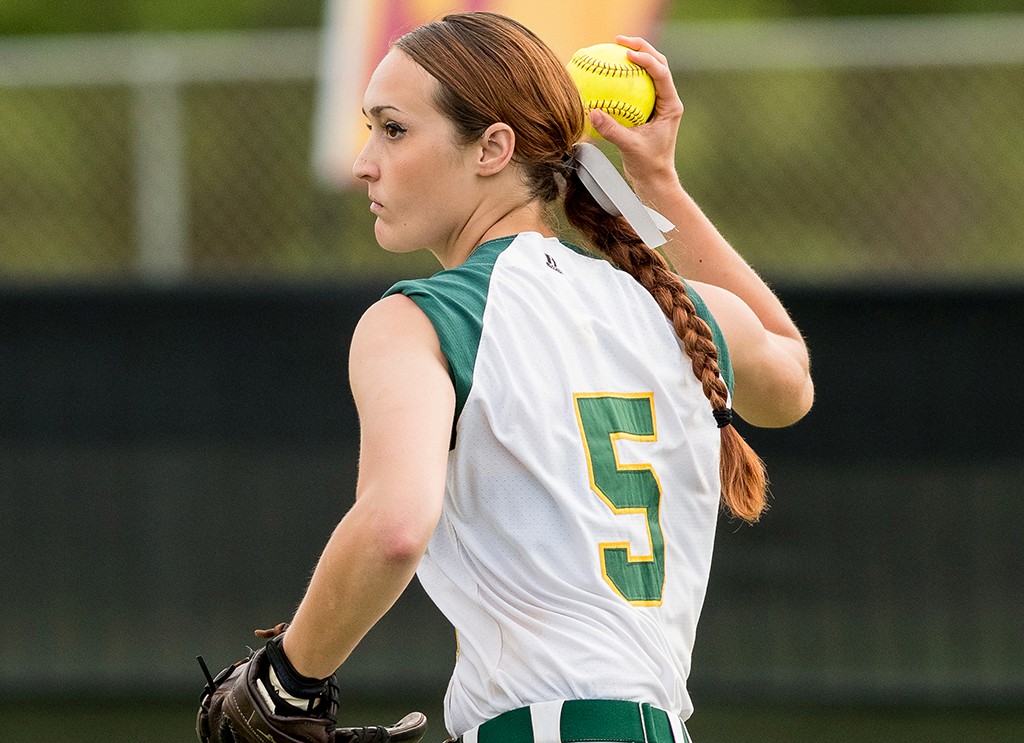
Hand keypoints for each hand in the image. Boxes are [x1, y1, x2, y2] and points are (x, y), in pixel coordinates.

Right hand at [588, 36, 683, 194]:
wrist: (653, 177)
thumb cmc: (647, 164)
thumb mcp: (630, 147)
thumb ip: (612, 130)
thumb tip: (592, 113)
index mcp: (670, 105)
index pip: (661, 74)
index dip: (646, 60)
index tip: (627, 55)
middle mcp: (666, 100)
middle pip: (657, 63)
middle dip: (641, 47)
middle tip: (619, 41)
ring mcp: (657, 102)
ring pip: (647, 72)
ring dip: (633, 57)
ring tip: (613, 47)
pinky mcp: (646, 107)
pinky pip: (633, 87)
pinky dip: (621, 77)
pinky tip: (604, 72)